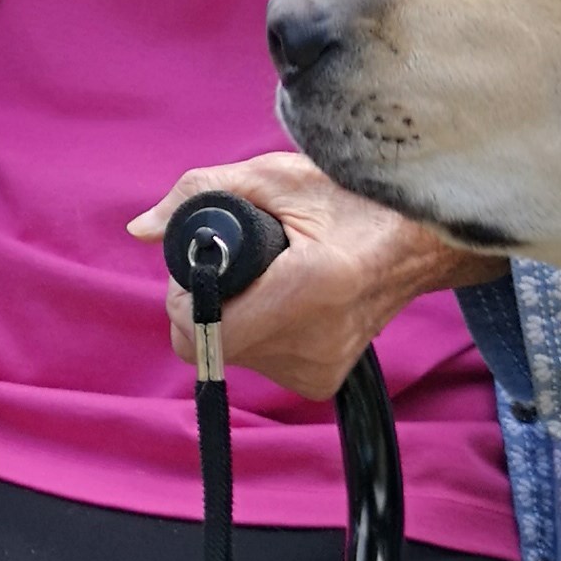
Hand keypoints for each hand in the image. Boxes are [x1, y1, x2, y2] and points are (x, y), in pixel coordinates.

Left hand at [128, 152, 506, 400]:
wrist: (419, 240)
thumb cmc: (351, 198)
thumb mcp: (275, 177)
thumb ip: (201, 193)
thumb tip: (141, 229)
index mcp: (307, 290)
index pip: (204, 331)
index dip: (185, 296)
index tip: (201, 263)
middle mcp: (314, 344)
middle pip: (210, 344)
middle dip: (203, 303)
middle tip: (230, 261)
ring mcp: (319, 371)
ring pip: (230, 354)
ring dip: (230, 316)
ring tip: (266, 274)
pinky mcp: (322, 383)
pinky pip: (258, 361)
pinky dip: (256, 330)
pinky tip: (282, 298)